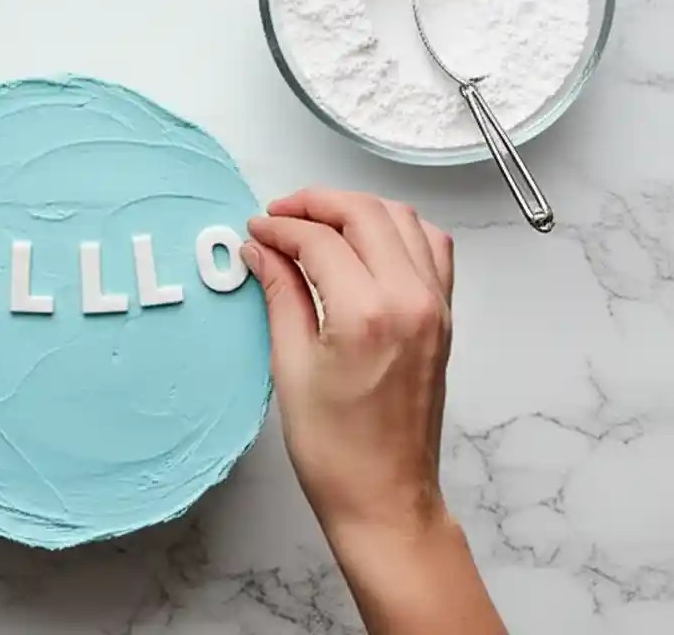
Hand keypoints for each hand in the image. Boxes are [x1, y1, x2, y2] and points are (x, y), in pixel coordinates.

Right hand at [242, 188, 503, 633]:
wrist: (384, 495)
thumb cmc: (335, 448)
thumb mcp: (290, 365)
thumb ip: (281, 294)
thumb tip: (262, 251)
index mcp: (367, 313)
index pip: (320, 240)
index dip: (280, 228)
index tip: (256, 231)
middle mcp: (410, 300)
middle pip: (365, 214)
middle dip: (317, 204)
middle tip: (279, 214)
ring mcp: (435, 306)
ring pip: (403, 220)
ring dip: (357, 210)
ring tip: (317, 222)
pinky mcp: (443, 317)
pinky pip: (431, 248)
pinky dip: (397, 230)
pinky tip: (365, 242)